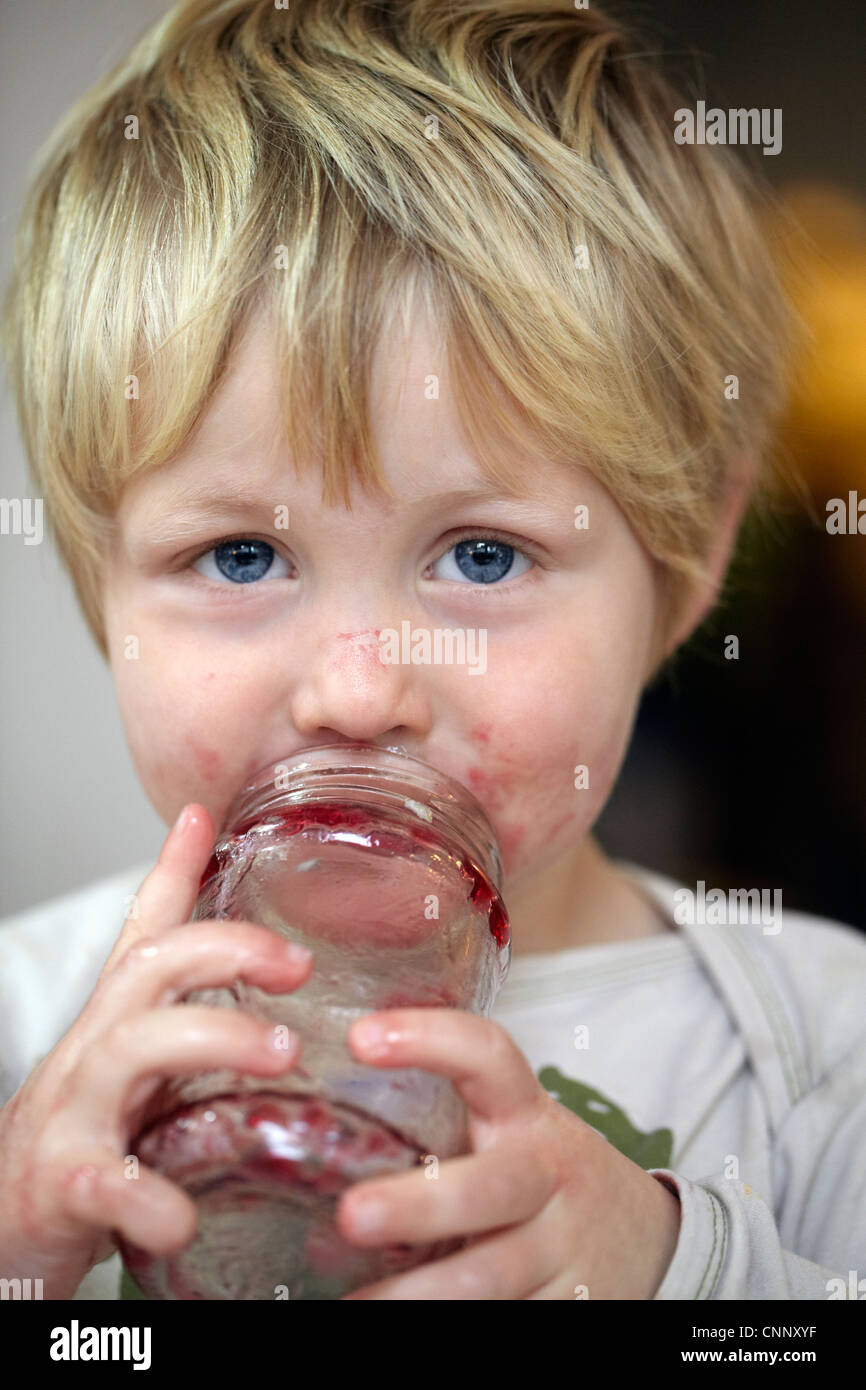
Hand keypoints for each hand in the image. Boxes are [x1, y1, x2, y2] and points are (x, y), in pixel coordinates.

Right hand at [0, 805, 312, 1299]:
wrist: (2, 1235)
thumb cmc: (80, 1147)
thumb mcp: (134, 1074)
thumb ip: (185, 1025)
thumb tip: (260, 994)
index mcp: (116, 1027)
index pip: (145, 935)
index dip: (172, 871)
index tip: (204, 815)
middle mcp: (91, 1056)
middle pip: (148, 970)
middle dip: (226, 948)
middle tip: (301, 963)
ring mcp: (72, 1116)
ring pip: (132, 1050)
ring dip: (215, 1036)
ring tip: (283, 1052)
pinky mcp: (62, 1188)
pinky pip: (106, 1182)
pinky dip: (149, 1198)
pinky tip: (183, 1216)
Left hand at [336, 1010, 681, 1298]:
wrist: (644, 1237)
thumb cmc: (541, 1172)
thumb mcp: (510, 1129)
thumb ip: (441, 1117)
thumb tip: (310, 1119)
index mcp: (526, 1114)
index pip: (487, 1056)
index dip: (430, 1039)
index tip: (362, 1037)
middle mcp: (549, 1176)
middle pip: (493, 1188)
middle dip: (423, 1205)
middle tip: (353, 1215)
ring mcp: (562, 1248)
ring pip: (494, 1275)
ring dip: (419, 1296)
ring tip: (353, 1307)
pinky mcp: (571, 1306)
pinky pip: (512, 1319)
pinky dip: (454, 1330)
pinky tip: (399, 1332)